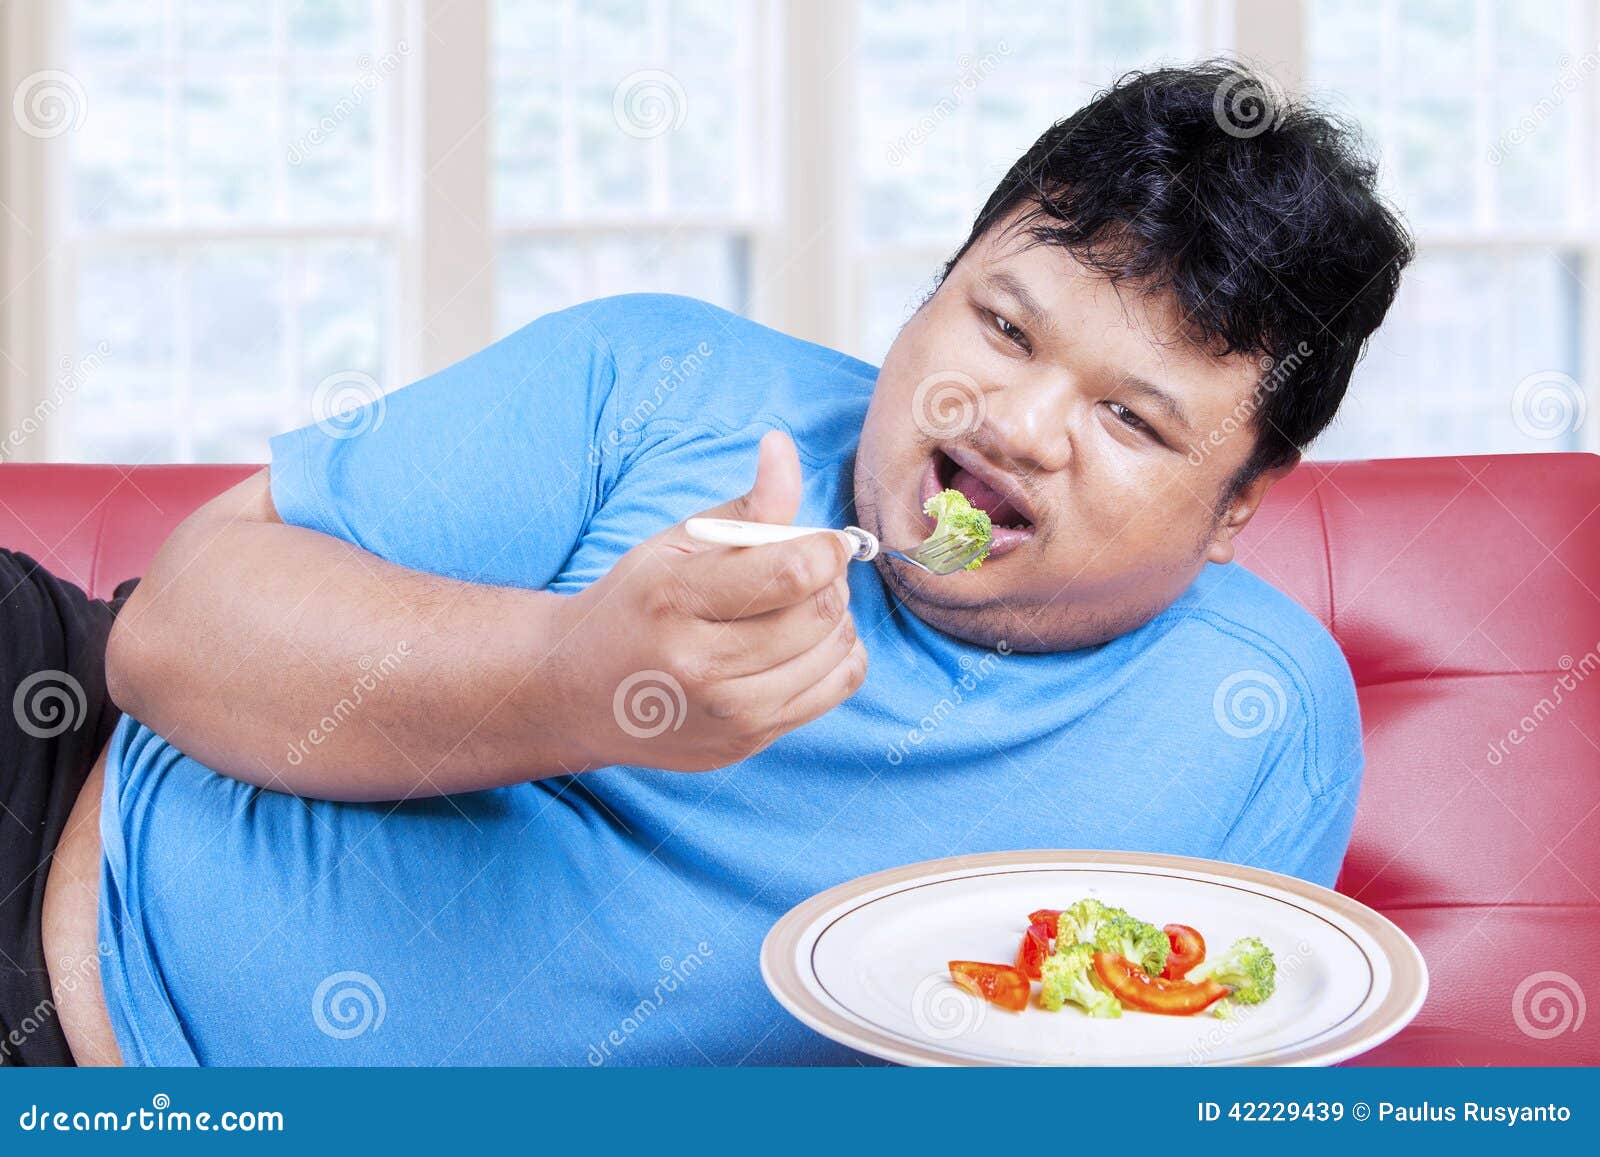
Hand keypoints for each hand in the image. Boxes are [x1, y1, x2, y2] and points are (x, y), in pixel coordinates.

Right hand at [561, 431, 866, 771]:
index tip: (824, 540)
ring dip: (836, 619)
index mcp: (675, 600)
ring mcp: (727, 715)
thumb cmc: (634, 605)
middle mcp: (701, 666)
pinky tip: (807, 644)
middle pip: (820, 613)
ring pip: (835, 653)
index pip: (792, 572)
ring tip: (804, 605)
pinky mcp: (747, 743)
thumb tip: (783, 447)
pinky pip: (835, 691)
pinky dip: (839, 658)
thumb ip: (744, 506)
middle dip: (832, 580)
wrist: (576, 692)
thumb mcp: (675, 546)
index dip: (827, 548)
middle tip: (812, 569)